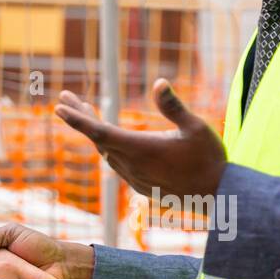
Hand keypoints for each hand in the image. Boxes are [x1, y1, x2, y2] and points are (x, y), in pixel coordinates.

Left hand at [54, 81, 226, 197]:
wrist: (220, 197)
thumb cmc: (209, 159)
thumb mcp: (195, 127)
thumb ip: (173, 106)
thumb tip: (158, 82)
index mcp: (141, 149)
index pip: (100, 132)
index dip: (77, 119)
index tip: (59, 107)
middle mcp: (132, 165)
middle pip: (97, 138)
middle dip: (80, 117)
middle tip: (64, 98)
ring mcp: (135, 178)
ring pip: (105, 151)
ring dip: (94, 131)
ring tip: (84, 110)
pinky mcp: (140, 185)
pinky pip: (116, 163)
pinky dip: (107, 146)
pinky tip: (107, 137)